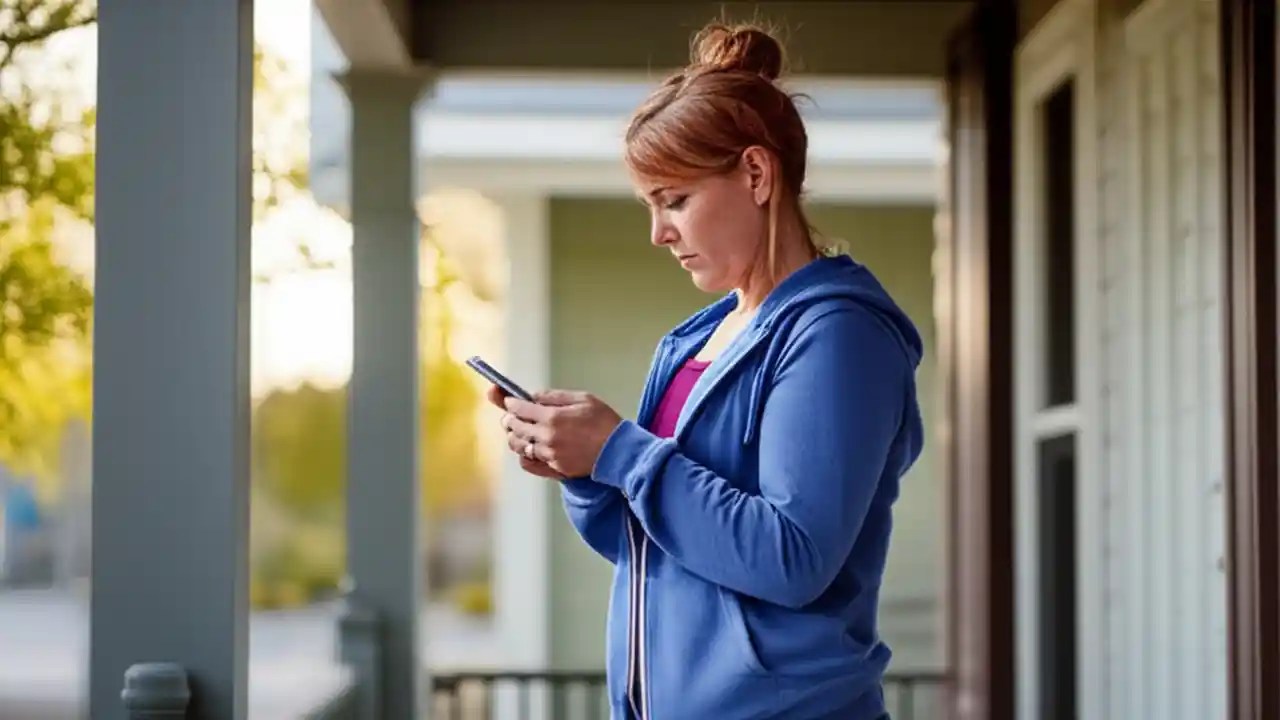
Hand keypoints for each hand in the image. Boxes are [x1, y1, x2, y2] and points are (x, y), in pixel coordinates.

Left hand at [500, 389, 623, 478]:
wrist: (619, 450)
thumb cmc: (604, 421)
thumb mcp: (583, 399)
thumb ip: (555, 396)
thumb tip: (533, 396)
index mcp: (552, 417)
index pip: (519, 408)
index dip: (510, 402)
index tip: (509, 400)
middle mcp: (546, 437)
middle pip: (515, 427)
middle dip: (510, 418)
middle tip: (511, 414)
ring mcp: (549, 455)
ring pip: (518, 446)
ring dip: (515, 436)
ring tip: (518, 431)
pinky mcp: (554, 468)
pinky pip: (529, 462)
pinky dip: (524, 454)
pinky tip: (527, 448)